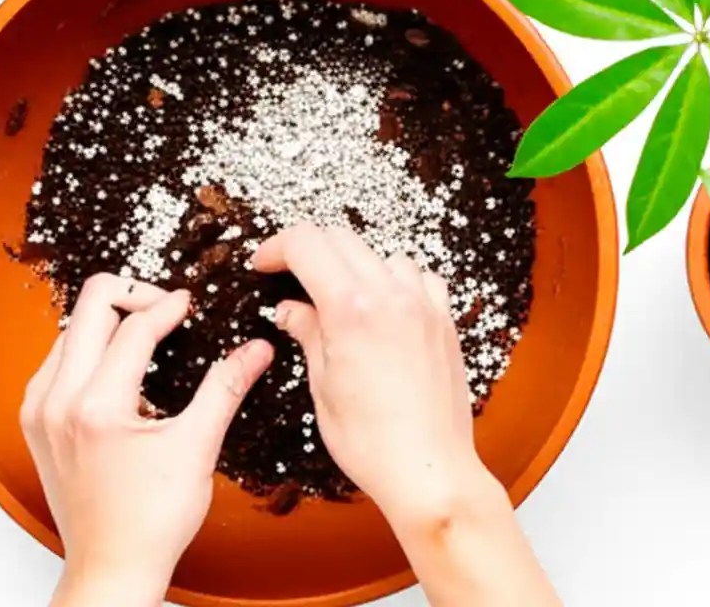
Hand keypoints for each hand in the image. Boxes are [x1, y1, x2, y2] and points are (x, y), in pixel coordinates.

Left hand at [20, 274, 272, 606]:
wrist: (113, 567)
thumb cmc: (150, 522)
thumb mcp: (197, 448)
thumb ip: (225, 388)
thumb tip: (255, 349)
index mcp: (96, 406)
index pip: (133, 327)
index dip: (168, 306)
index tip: (190, 303)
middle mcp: (56, 402)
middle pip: (87, 308)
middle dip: (132, 296)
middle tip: (166, 308)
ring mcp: (39, 411)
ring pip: (69, 331)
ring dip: (107, 323)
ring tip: (146, 336)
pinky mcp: (35, 422)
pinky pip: (56, 361)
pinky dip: (87, 350)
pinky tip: (117, 368)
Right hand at [253, 224, 558, 605]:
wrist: (428, 470)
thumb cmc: (372, 442)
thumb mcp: (323, 386)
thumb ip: (308, 334)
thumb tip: (290, 309)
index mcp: (352, 309)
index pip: (307, 244)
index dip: (277, 247)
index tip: (265, 264)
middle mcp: (391, 296)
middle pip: (342, 239)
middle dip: (309, 250)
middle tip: (290, 277)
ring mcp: (424, 305)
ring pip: (382, 255)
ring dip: (355, 265)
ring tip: (339, 299)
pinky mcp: (445, 321)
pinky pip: (421, 277)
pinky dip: (397, 280)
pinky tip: (385, 307)